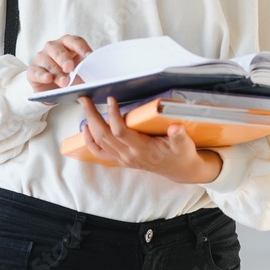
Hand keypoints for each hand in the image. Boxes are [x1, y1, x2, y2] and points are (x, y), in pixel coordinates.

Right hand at [27, 35, 92, 96]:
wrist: (53, 89)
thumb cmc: (69, 75)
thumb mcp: (79, 71)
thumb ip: (86, 70)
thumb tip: (95, 76)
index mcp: (68, 43)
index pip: (76, 41)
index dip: (83, 48)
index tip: (89, 57)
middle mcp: (53, 47)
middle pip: (59, 51)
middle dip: (65, 60)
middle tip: (70, 68)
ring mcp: (41, 57)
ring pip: (48, 62)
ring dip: (57, 73)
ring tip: (64, 82)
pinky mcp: (33, 70)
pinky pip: (37, 71)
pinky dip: (43, 76)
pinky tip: (48, 79)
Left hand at [79, 97, 223, 183]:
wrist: (179, 170)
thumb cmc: (181, 154)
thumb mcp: (184, 144)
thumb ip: (179, 136)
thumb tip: (175, 127)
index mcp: (142, 149)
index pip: (120, 132)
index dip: (113, 116)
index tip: (111, 99)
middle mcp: (129, 155)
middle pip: (103, 135)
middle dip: (92, 116)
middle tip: (86, 99)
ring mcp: (123, 159)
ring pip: (99, 143)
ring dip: (89, 124)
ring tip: (85, 107)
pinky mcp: (121, 159)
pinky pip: (100, 152)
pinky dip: (89, 141)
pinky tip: (86, 129)